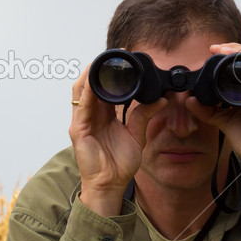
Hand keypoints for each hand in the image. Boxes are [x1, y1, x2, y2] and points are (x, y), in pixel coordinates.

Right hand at [68, 63, 169, 215]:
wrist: (110, 185)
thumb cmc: (120, 163)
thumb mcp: (137, 135)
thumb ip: (145, 115)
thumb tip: (162, 99)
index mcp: (103, 115)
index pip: (104, 88)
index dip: (112, 73)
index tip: (125, 60)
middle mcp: (91, 115)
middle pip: (90, 85)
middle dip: (100, 68)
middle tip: (115, 55)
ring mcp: (83, 121)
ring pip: (81, 91)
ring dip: (90, 74)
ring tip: (101, 60)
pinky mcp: (78, 130)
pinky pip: (81, 106)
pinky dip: (87, 91)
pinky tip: (93, 80)